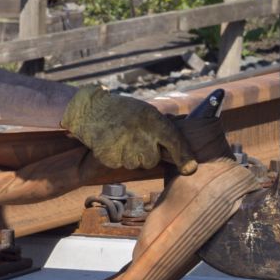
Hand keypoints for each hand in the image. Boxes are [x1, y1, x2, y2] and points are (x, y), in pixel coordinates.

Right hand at [61, 84, 194, 174]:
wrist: (89, 110)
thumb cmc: (122, 111)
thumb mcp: (145, 111)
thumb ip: (162, 129)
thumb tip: (183, 153)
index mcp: (152, 119)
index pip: (174, 141)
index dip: (184, 157)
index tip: (190, 169)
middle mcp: (140, 134)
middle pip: (152, 160)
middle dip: (146, 154)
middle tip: (135, 139)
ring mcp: (124, 147)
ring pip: (135, 164)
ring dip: (131, 156)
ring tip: (120, 138)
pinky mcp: (109, 157)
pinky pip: (120, 165)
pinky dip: (116, 157)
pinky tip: (111, 143)